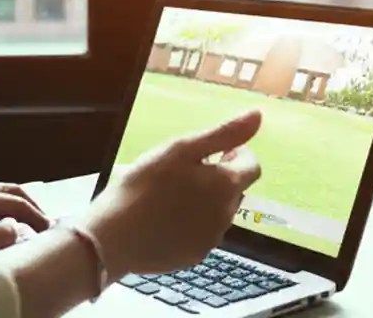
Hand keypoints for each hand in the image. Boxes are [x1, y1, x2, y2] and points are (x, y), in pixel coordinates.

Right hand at [80, 111, 262, 277]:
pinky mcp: (193, 255)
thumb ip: (223, 133)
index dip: (236, 153)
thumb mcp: (181, 149)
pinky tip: (164, 217)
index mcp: (226, 186)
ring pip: (218, 212)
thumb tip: (258, 115)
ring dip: (206, 200)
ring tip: (171, 193)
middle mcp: (227, 216)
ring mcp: (211, 239)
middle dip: (218, 177)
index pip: (252, 166)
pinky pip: (202, 233)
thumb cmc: (144, 185)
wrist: (115, 236)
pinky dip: (191, 222)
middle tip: (183, 170)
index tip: (212, 150)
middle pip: (235, 190)